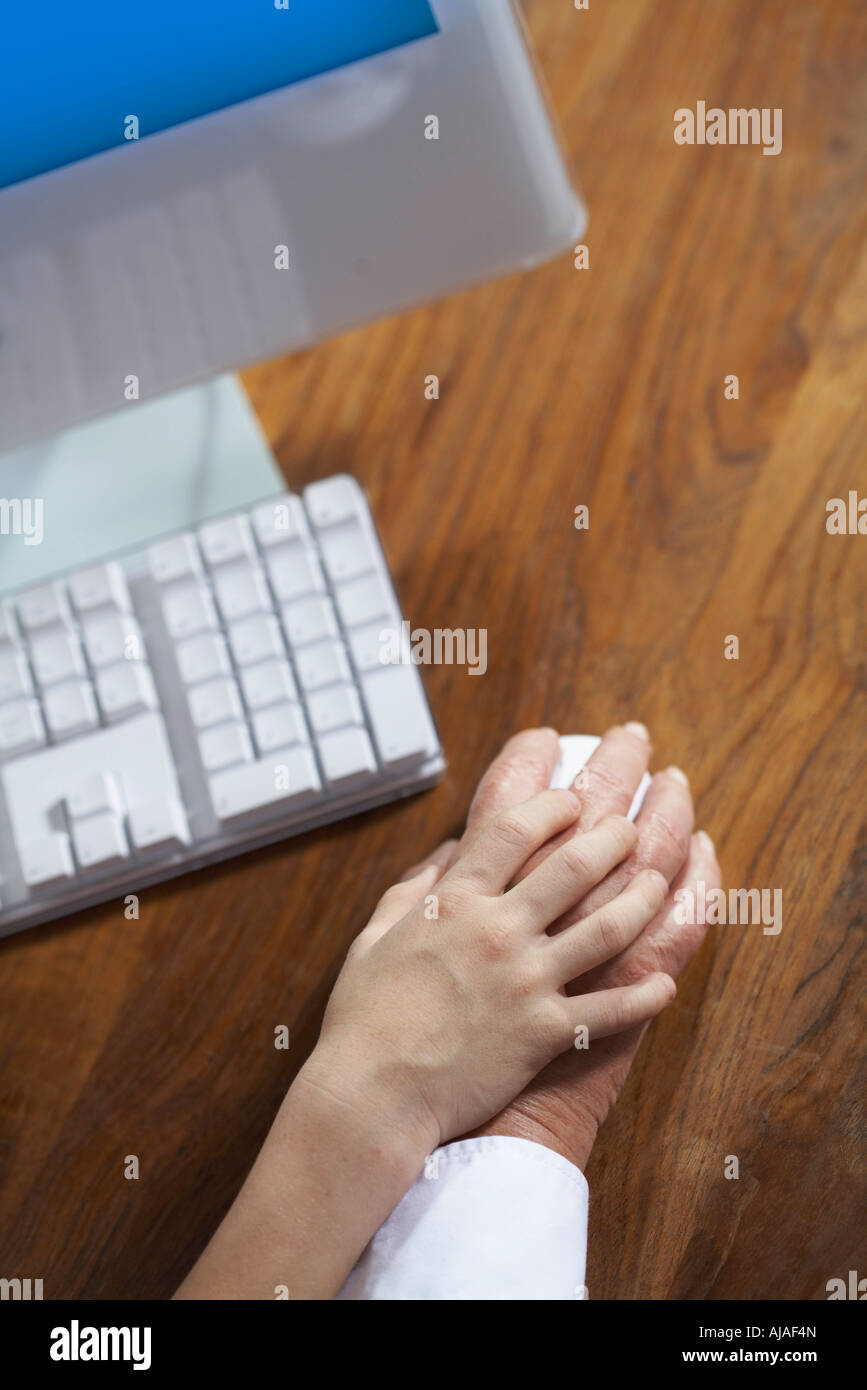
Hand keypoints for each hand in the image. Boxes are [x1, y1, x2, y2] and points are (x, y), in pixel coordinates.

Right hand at [301, 786, 675, 1156]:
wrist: (372, 1095)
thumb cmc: (364, 1019)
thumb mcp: (374, 936)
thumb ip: (412, 888)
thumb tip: (444, 851)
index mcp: (454, 902)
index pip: (514, 830)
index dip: (551, 806)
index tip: (573, 799)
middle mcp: (498, 930)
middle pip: (574, 865)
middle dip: (612, 837)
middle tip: (629, 828)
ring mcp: (527, 981)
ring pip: (608, 925)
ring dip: (642, 898)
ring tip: (657, 882)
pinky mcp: (546, 1032)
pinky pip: (612, 1008)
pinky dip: (645, 995)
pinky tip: (664, 983)